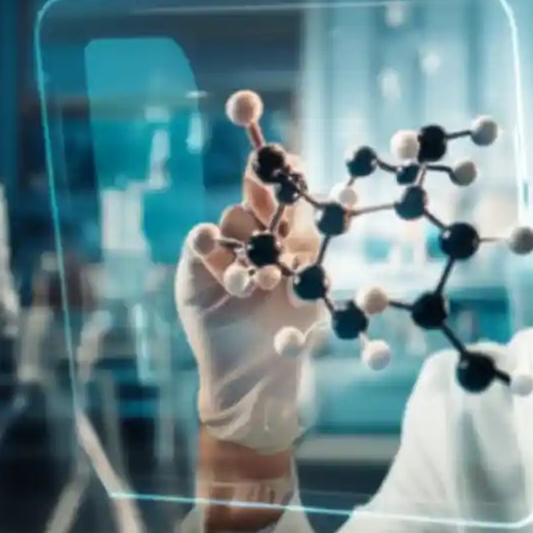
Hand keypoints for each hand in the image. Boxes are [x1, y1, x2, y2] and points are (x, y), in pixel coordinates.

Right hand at [175, 149, 326, 453]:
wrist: (258, 373)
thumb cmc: (293, 331)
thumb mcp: (312, 286)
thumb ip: (313, 249)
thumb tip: (338, 204)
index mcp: (286, 238)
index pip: (284, 198)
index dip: (287, 176)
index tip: (295, 159)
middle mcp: (254, 239)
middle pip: (254, 199)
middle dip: (261, 185)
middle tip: (265, 171)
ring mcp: (224, 253)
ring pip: (230, 222)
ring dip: (246, 236)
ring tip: (263, 276)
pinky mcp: (195, 272)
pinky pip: (199, 244)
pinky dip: (207, 241)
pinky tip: (214, 247)